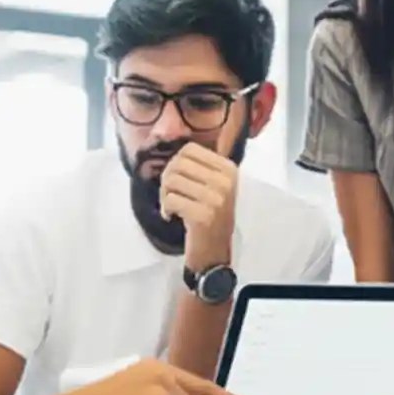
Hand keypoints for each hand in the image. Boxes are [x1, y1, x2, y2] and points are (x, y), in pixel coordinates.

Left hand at [159, 143, 237, 268]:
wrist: (215, 253)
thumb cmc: (209, 218)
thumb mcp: (213, 186)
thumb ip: (199, 166)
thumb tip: (169, 142)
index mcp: (229, 169)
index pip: (189, 149)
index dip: (175, 163)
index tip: (177, 182)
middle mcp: (226, 182)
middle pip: (178, 163)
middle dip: (166, 179)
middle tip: (169, 196)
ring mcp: (216, 199)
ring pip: (171, 180)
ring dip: (164, 194)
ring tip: (170, 206)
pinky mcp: (203, 215)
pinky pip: (170, 199)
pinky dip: (165, 208)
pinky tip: (171, 217)